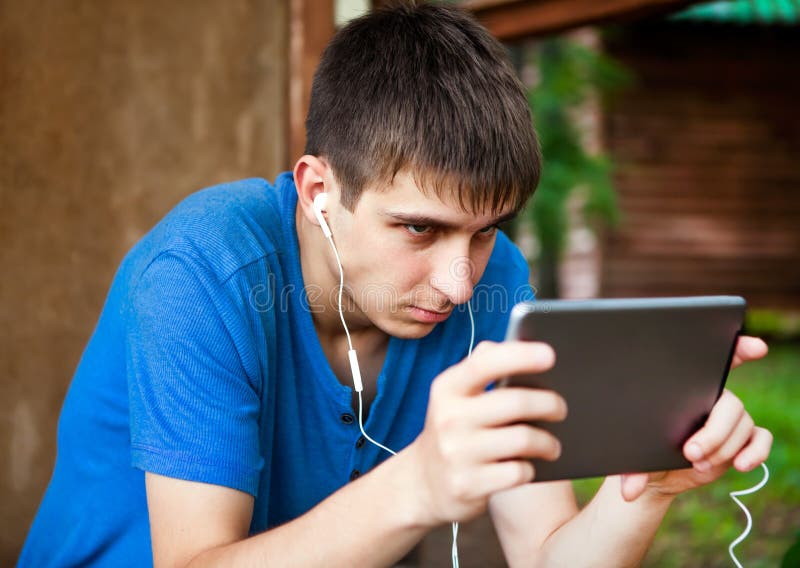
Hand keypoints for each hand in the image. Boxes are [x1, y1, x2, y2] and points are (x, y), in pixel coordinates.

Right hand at [406, 341, 566, 526]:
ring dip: (547, 442)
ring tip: (553, 444)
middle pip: (515, 403)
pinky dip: (531, 469)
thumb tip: (522, 345)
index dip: (520, 356)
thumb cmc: (454, 428)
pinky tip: (531, 466)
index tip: (551, 354)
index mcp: (447, 388)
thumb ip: (483, 365)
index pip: (484, 363)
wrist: (422, 483)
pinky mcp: (467, 485)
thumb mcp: (456, 394)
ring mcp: (456, 454)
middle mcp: (448, 418)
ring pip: (523, 440)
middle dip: (549, 404)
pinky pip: (518, 472)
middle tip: (561, 408)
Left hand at [620, 336, 772, 501]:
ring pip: (742, 425)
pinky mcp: (741, 441)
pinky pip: (760, 439)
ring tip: (697, 463)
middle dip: (713, 430)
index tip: (755, 347)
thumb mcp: (632, 456)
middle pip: (729, 403)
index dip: (738, 348)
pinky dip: (756, 452)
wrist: (654, 473)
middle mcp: (711, 397)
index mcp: (684, 386)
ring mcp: (729, 419)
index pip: (715, 359)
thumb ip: (631, 470)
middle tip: (690, 452)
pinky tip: (742, 465)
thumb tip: (628, 492)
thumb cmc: (640, 451)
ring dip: (723, 446)